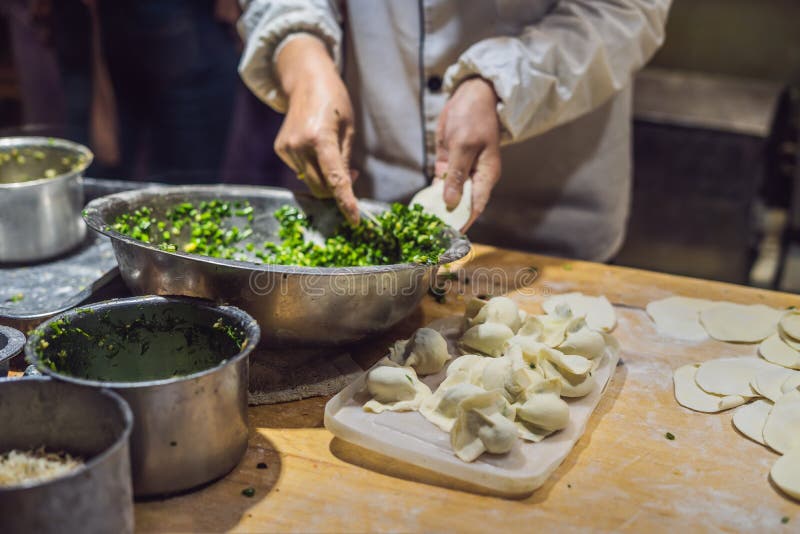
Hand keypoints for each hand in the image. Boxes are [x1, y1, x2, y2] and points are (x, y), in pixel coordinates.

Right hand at [274, 35, 359, 224]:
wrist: (305, 81)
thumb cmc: (334, 100)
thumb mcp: (349, 128)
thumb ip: (346, 160)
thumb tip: (347, 186)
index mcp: (320, 138)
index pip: (335, 179)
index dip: (346, 202)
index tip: (355, 220)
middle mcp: (299, 146)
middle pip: (320, 187)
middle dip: (337, 191)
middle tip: (353, 175)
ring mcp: (287, 149)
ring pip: (311, 181)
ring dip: (326, 179)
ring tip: (334, 157)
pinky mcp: (280, 150)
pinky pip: (301, 171)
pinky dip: (313, 169)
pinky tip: (317, 149)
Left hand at [434, 77, 500, 229]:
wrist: (471, 96)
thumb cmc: (473, 117)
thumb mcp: (463, 145)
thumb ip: (456, 174)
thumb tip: (450, 202)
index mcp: (486, 175)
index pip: (476, 206)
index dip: (464, 222)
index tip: (449, 236)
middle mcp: (475, 177)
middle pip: (462, 205)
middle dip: (448, 218)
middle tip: (431, 235)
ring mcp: (461, 172)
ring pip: (450, 196)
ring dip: (438, 207)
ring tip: (424, 225)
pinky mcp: (449, 165)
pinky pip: (441, 184)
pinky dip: (433, 193)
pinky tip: (421, 205)